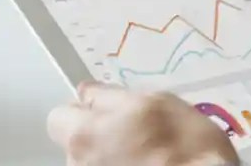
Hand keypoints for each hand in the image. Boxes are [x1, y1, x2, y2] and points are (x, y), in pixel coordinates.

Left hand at [48, 82, 238, 165]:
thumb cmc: (190, 145)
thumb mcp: (158, 103)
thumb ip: (113, 96)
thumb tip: (87, 92)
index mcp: (86, 131)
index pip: (60, 115)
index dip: (84, 111)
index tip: (106, 113)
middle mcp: (80, 160)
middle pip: (73, 140)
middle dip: (93, 134)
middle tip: (129, 135)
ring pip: (86, 159)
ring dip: (105, 155)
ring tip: (141, 156)